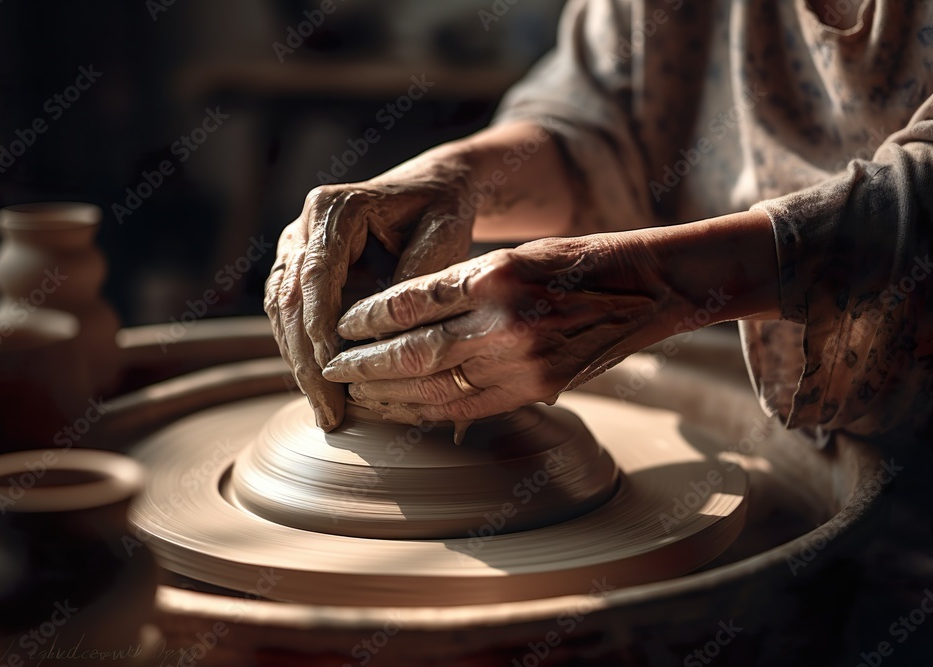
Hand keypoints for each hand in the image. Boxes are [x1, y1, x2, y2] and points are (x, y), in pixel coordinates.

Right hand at [264, 149, 475, 429]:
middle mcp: (307, 223)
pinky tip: (320, 387)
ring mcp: (297, 243)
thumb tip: (385, 341)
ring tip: (324, 410)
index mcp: (338, 206)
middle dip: (306, 359)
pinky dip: (301, 351)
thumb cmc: (445, 211)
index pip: (317, 273)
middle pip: (290, 297)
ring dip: (298, 362)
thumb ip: (414, 283)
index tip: (331, 371)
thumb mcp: (444, 239)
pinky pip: (288, 313)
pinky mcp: (299, 265)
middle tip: (329, 411)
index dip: (319, 325)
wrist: (436, 186)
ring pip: (281, 309)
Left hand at [321, 234, 677, 423]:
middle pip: (414, 352)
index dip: (367, 318)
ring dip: (388, 395)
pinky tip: (400, 410)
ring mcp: (524, 362)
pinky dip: (426, 412)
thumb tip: (396, 318)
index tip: (341, 325)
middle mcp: (507, 321)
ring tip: (357, 394)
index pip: (410, 302)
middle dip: (365, 365)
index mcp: (496, 274)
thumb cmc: (578, 261)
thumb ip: (458, 286)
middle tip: (332, 369)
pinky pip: (468, 408)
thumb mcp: (514, 254)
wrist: (650, 289)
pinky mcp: (538, 390)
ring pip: (435, 388)